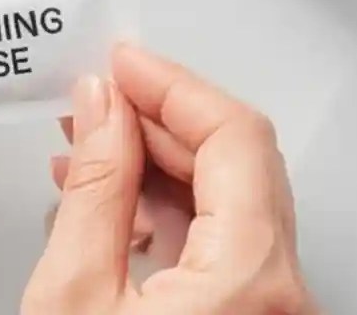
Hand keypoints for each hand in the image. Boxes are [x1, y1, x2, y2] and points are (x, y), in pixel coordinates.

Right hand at [23, 44, 312, 314]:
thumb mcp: (74, 296)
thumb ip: (94, 191)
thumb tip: (102, 111)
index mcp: (251, 277)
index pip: (235, 137)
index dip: (173, 88)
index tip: (125, 65)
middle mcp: (282, 294)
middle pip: (239, 164)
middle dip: (160, 122)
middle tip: (102, 97)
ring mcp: (272, 310)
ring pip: (232, 204)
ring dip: (160, 167)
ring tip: (92, 148)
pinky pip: (225, 247)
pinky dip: (173, 214)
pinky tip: (116, 204)